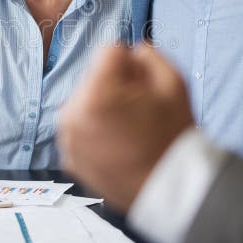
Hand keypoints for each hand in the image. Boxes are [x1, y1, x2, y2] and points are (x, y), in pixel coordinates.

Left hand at [58, 43, 193, 212]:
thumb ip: (148, 55)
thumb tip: (131, 52)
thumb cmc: (172, 138)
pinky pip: (81, 127)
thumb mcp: (174, 83)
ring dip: (104, 107)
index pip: (109, 52)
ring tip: (130, 129)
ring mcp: (68, 139)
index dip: (132, 64)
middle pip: (94, 77)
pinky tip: (119, 145)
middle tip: (139, 111)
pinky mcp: (69, 157)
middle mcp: (72, 115)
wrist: (170, 190)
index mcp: (95, 95)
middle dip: (115, 86)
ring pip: (85, 101)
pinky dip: (96, 131)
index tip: (143, 86)